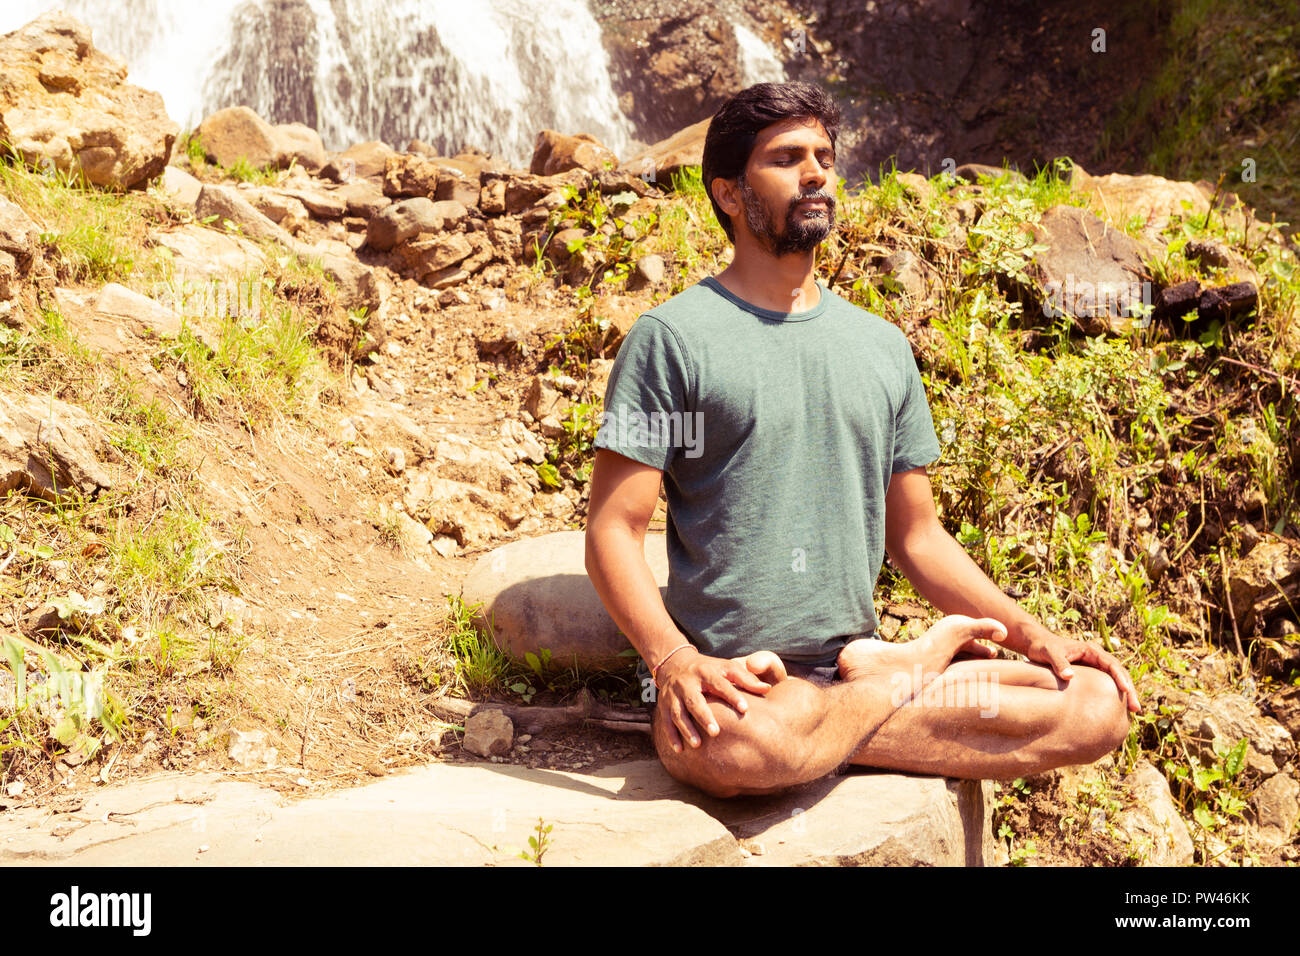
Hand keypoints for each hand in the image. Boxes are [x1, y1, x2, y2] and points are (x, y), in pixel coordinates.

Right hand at [654, 647, 782, 752]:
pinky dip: (671, 736)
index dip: (733, 695)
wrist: (674, 662)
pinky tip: (680, 750)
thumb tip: (767, 689)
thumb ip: (746, 679)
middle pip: (694, 700)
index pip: (720, 684)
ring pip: (678, 713)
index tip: (745, 709)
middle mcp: (687, 683)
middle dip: (704, 716)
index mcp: (706, 672)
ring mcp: (674, 695)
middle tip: (716, 732)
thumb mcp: (726, 668)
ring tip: (697, 745)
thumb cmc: (708, 669)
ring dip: (686, 729)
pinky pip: (666, 722)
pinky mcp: (664, 705)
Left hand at [1016, 621, 1141, 712]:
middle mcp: (1097, 657)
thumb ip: (1059, 663)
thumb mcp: (1049, 653)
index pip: (1112, 664)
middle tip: (1136, 708)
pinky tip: (1117, 709)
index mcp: (1091, 650)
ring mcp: (1095, 665)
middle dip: (1129, 689)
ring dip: (1125, 694)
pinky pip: (1106, 684)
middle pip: (1119, 673)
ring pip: (1115, 680)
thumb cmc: (1042, 647)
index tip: (1127, 691)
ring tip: (1132, 712)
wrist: (1036, 644)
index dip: (1121, 678)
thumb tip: (1070, 677)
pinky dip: (1114, 694)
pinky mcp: (1090, 674)